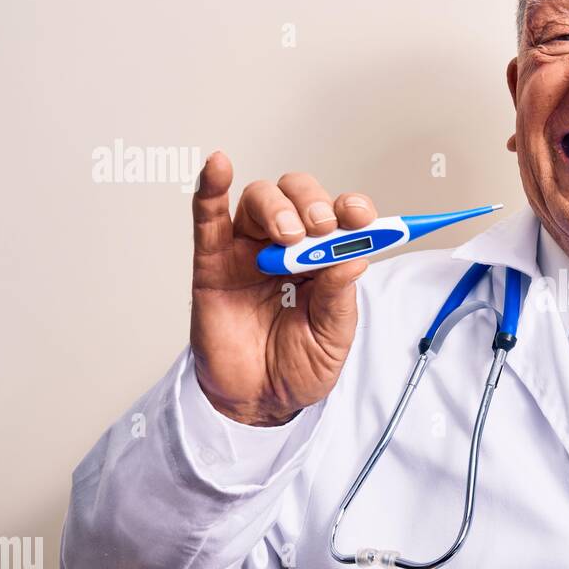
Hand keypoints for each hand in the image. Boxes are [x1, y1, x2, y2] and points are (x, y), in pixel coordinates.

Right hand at [189, 153, 376, 424]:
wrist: (260, 403)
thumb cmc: (299, 366)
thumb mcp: (333, 337)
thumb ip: (340, 297)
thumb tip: (354, 257)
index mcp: (325, 260)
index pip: (340, 217)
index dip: (352, 209)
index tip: (362, 216)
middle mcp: (288, 248)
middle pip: (298, 197)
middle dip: (312, 203)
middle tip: (320, 228)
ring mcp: (248, 252)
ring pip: (259, 201)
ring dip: (277, 206)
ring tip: (288, 236)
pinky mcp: (213, 265)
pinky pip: (207, 220)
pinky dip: (210, 189)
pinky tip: (218, 165)